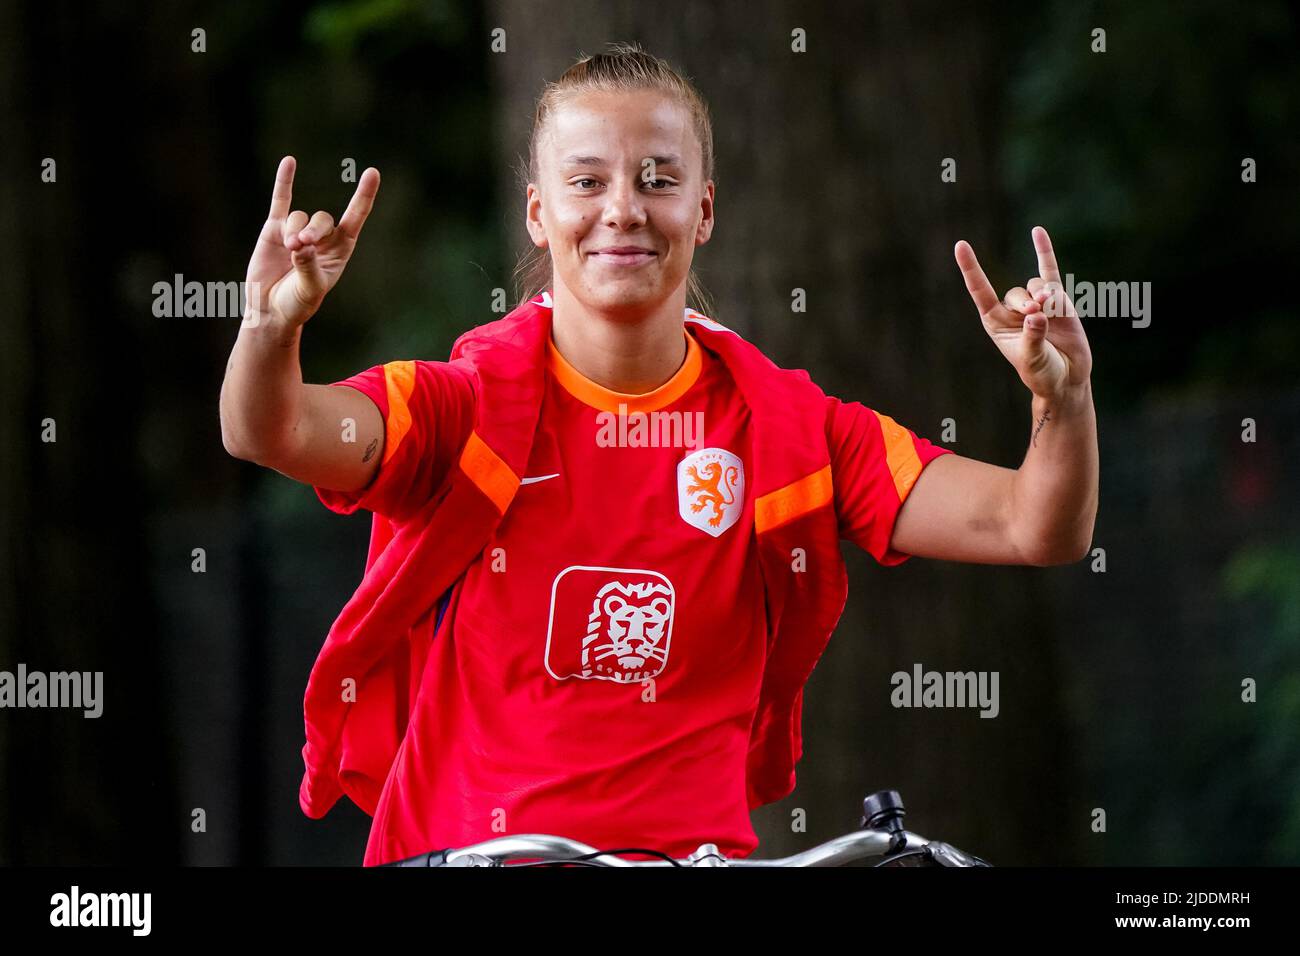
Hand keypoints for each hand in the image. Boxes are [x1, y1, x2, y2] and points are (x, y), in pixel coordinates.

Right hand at [244, 156, 379, 330]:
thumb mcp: (310, 289)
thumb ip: (308, 266)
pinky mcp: (275, 229)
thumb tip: (301, 244)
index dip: (364, 196)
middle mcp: (322, 237)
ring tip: (289, 249)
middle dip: (312, 231)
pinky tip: (289, 162)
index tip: (373, 173)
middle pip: (322, 220)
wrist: (270, 309)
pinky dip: (284, 182)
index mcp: (340, 250)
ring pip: (299, 217)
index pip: (355, 218)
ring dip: (294, 230)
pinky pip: (281, 200)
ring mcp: (298, 230)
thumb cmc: (298, 302)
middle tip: (300, 246)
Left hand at [953, 226, 1092, 399]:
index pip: (980, 291)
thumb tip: (1036, 314)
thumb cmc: (1042, 372)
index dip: (971, 268)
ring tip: (1049, 309)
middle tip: (1035, 315)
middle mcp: (1013, 310)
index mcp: (996, 323)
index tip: (961, 245)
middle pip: (1015, 292)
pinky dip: (1044, 252)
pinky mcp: (1058, 300)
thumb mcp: (1032, 358)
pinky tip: (1037, 231)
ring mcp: (1036, 303)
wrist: (1067, 377)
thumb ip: (1033, 336)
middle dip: (1027, 303)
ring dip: (1043, 295)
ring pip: (1036, 286)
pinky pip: (1049, 271)